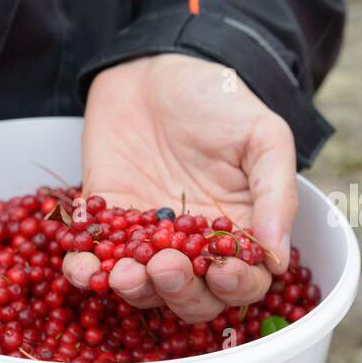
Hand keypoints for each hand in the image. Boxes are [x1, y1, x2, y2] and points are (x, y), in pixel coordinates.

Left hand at [64, 54, 295, 321]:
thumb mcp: (263, 136)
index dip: (236, 286)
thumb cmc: (220, 98)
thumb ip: (276, 194)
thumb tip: (280, 258)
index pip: (246, 281)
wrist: (159, 64)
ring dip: (135, 290)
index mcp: (242, 231)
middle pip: (194, 298)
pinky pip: (92, 261)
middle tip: (166, 268)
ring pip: (144, 289)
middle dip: (181, 293)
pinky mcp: (104, 222)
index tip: (222, 272)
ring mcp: (148, 238)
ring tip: (125, 272)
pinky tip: (81, 268)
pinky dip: (85, 272)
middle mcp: (196, 247)